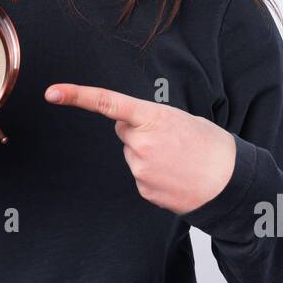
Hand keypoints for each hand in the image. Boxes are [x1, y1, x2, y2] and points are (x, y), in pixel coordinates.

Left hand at [44, 83, 236, 215]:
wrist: (230, 182)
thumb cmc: (211, 146)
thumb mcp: (182, 120)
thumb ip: (150, 120)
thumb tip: (129, 130)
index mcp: (152, 117)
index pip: (107, 102)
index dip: (76, 96)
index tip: (52, 93)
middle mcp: (141, 143)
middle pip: (124, 131)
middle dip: (141, 132)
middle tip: (172, 140)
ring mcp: (140, 168)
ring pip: (133, 154)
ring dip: (149, 154)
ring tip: (178, 159)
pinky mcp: (143, 189)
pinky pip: (141, 174)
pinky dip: (155, 174)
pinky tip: (175, 175)